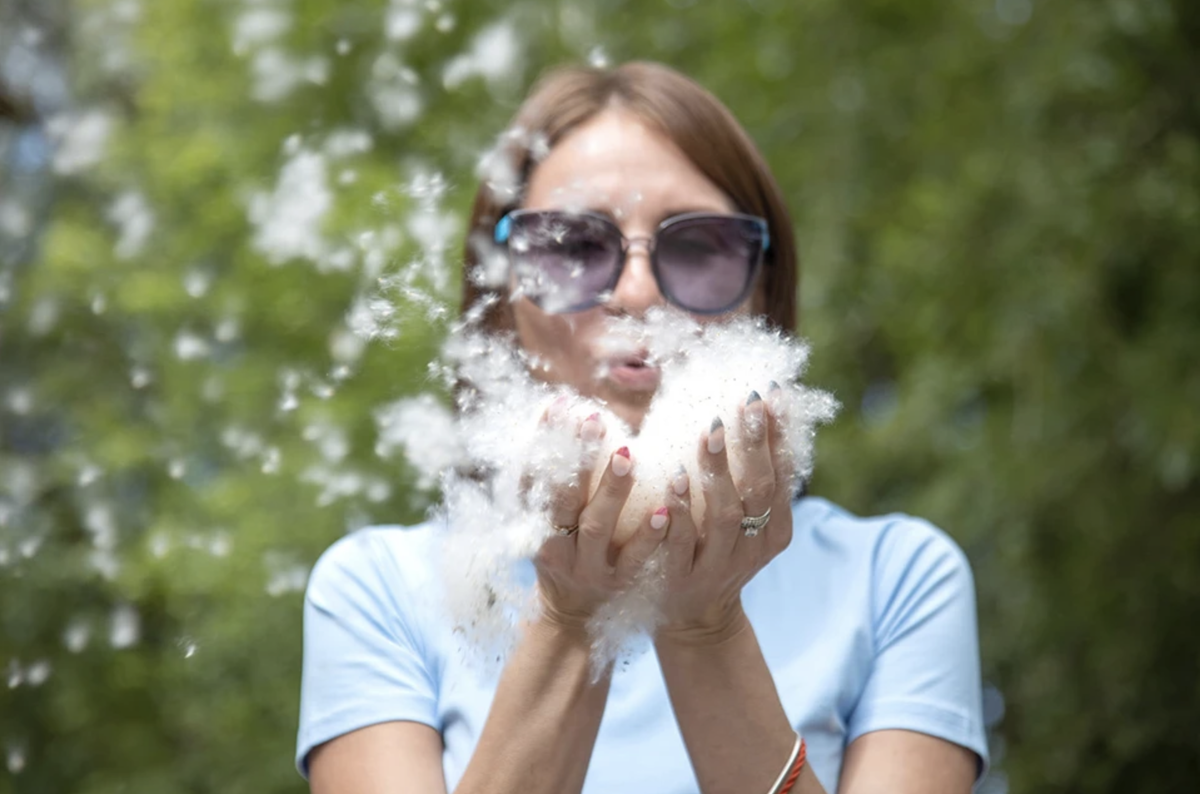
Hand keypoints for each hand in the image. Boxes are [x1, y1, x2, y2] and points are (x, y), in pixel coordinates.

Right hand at [532, 406, 668, 629]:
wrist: (573, 616)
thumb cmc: (566, 548)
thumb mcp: (548, 517)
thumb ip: (553, 474)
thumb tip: (562, 406)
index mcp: (535, 523)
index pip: (532, 477)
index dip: (543, 441)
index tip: (559, 404)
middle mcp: (555, 546)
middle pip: (561, 499)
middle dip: (577, 459)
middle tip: (593, 420)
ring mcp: (587, 568)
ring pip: (597, 527)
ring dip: (612, 489)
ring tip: (628, 454)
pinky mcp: (620, 587)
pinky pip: (636, 559)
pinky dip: (648, 535)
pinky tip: (665, 510)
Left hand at [657, 388, 794, 642]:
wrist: (694, 620)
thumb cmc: (714, 550)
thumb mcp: (742, 520)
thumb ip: (748, 478)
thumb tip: (750, 407)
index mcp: (775, 529)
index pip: (783, 475)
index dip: (779, 434)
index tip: (772, 392)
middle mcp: (752, 547)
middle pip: (758, 490)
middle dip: (754, 445)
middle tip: (745, 402)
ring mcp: (718, 566)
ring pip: (724, 516)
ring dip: (717, 472)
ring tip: (709, 433)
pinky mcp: (682, 581)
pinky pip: (680, 543)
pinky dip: (677, 512)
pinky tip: (672, 481)